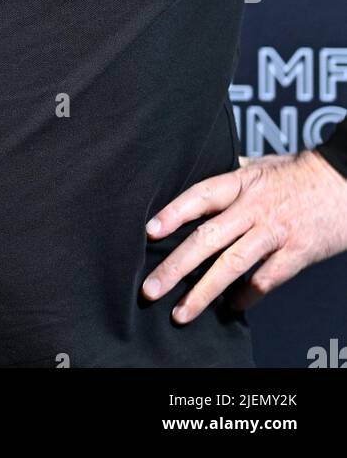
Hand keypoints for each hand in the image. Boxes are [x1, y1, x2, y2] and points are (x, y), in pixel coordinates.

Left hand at [140, 148, 346, 322]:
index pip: (201, 196)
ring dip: (203, 292)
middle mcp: (254, 207)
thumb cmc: (298, 173)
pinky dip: (245, 297)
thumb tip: (200, 171)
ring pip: (232, 265)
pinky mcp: (296, 254)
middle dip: (176, 265)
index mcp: (242, 182)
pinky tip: (230, 307)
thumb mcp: (260, 165)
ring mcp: (275, 232)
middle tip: (150, 288)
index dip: (174, 212)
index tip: (150, 232)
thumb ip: (231, 173)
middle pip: (209, 237)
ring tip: (180, 312)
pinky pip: (265, 281)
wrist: (344, 182)